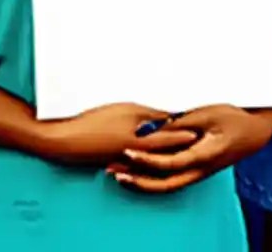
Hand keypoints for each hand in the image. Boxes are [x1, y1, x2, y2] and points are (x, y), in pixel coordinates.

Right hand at [36, 103, 198, 166]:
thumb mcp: (128, 112)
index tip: (208, 126)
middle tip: (203, 133)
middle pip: (167, 148)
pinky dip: (149, 150)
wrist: (64, 140)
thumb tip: (174, 117)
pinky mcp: (115, 160)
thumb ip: (152, 115)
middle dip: (183, 141)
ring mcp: (127, 159)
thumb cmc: (95, 122)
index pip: (174, 137)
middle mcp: (139, 155)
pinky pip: (138, 155)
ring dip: (167, 146)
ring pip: (154, 153)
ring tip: (186, 139)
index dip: (191, 130)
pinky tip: (154, 145)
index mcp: (144, 142)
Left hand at [108, 105, 271, 193]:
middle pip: (164, 186)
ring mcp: (199, 172)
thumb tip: (152, 130)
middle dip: (137, 182)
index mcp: (204, 157)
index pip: (169, 164)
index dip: (146, 159)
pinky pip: (172, 179)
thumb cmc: (236, 118)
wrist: (258, 131)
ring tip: (120, 174)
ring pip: (167, 186)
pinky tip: (139, 170)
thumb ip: (180, 124)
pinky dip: (153, 176)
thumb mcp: (208, 115)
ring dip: (142, 181)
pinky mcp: (198, 169)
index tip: (126, 151)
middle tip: (114, 174)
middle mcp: (200, 171)